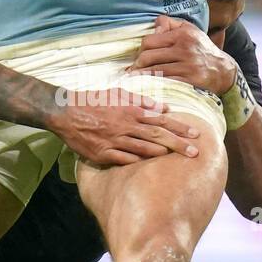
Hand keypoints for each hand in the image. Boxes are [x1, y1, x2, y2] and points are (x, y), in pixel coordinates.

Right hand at [51, 88, 200, 164]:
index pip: (161, 120)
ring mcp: (114, 141)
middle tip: (195, 151)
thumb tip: (163, 107)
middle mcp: (126, 126)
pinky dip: (136, 162)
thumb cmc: (94, 101)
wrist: (66, 112)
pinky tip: (147, 167)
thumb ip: (142, 101)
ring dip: (160, 153)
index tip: (196, 134)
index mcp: (131, 111)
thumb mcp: (119, 94)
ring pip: (142, 149)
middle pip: (157, 136)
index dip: (180, 127)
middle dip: (178, 144)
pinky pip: (123, 160)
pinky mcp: (103, 154)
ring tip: (176, 157)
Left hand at [126, 16, 236, 93]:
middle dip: (137, 65)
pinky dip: (153, 85)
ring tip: (134, 80)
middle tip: (133, 71)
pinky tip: (147, 87)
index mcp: (183, 34)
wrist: (223, 71)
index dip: (141, 50)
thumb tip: (155, 24)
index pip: (149, 41)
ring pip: (153, 71)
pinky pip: (164, 83)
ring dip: (141, 77)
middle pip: (148, 56)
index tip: (139, 57)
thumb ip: (171, 25)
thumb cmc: (202, 50)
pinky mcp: (189, 82)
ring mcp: (187, 66)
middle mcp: (185, 49)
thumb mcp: (190, 31)